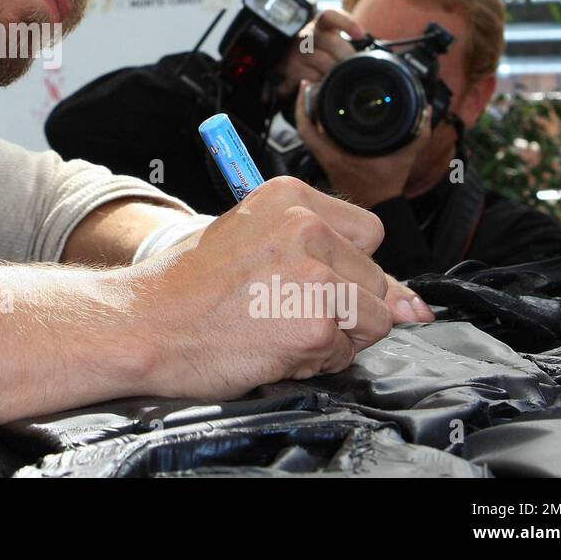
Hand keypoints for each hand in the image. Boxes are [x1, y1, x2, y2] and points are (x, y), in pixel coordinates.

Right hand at [127, 175, 424, 401]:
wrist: (144, 323)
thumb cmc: (188, 288)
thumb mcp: (255, 246)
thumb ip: (332, 261)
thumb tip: (416, 306)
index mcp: (290, 198)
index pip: (367, 235)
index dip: (342, 267)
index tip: (307, 280)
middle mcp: (307, 227)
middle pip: (377, 279)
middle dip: (343, 304)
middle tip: (278, 308)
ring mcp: (314, 275)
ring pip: (374, 319)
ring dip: (333, 335)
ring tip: (274, 326)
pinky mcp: (316, 323)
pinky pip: (346, 354)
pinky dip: (315, 361)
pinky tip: (270, 346)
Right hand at [277, 8, 365, 99]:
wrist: (287, 65)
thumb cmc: (315, 54)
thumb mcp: (329, 42)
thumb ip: (345, 43)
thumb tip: (371, 55)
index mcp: (318, 25)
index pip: (330, 16)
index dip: (346, 23)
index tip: (361, 35)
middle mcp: (304, 34)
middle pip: (330, 42)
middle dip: (344, 57)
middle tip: (351, 68)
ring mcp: (294, 51)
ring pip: (320, 60)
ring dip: (333, 71)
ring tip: (336, 77)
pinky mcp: (288, 68)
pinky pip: (308, 77)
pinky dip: (318, 82)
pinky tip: (320, 83)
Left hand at [294, 79, 430, 207]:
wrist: (379, 205)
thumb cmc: (387, 184)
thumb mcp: (406, 157)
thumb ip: (419, 134)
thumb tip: (426, 110)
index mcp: (336, 155)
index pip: (308, 128)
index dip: (303, 105)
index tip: (306, 86)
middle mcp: (326, 156)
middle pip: (304, 126)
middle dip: (304, 103)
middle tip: (310, 85)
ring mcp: (326, 158)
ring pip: (309, 132)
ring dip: (310, 113)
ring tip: (316, 93)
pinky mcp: (329, 160)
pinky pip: (316, 139)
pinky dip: (318, 124)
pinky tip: (325, 112)